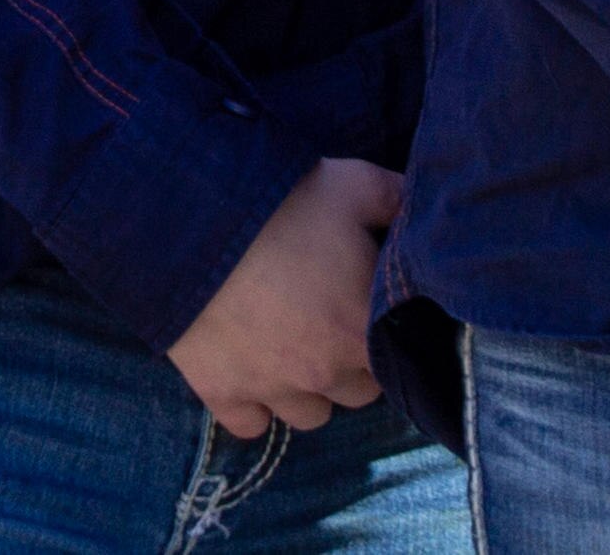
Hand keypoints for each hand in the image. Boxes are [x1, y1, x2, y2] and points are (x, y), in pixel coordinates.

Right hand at [165, 159, 400, 437]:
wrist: (187, 221)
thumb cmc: (280, 202)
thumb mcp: (352, 183)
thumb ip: (398, 201)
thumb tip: (422, 213)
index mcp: (363, 329)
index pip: (398, 358)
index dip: (385, 333)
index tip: (366, 307)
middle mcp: (324, 373)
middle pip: (358, 392)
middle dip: (351, 362)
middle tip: (331, 321)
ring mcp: (272, 390)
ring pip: (310, 416)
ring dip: (308, 389)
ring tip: (293, 346)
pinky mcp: (222, 393)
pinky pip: (252, 426)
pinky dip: (255, 405)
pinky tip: (252, 369)